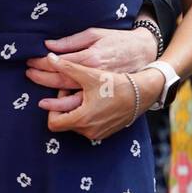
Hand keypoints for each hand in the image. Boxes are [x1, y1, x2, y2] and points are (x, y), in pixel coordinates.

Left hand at [45, 54, 164, 140]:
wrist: (143, 92)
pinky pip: (87, 126)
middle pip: (62, 123)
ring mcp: (98, 133)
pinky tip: (92, 99)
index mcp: (83, 119)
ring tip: (83, 92)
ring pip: (75, 124)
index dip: (52, 107)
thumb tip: (49, 58)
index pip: (53, 123)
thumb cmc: (116, 83)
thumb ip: (66, 67)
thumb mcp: (90, 73)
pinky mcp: (105, 132)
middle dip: (62, 106)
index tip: (61, 92)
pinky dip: (84, 114)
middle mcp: (89, 131)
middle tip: (70, 89)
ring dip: (73, 109)